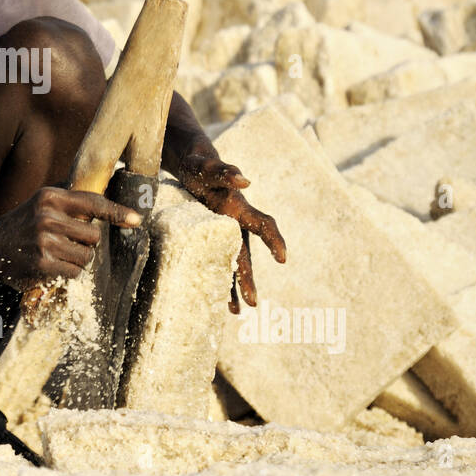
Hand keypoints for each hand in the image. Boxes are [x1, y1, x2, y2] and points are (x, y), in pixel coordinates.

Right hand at [0, 187, 141, 291]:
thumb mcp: (43, 203)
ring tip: (57, 254)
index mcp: (51, 197)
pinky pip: (74, 271)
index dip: (117, 212)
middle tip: (66, 241)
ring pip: (86, 256)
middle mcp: (48, 216)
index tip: (136, 220)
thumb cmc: (23, 224)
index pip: (93, 203)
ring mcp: (45, 240)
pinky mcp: (43, 263)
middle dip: (86, 242)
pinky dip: (67, 271)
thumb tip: (107, 204)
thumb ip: (71, 202)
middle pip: (94, 235)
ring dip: (77, 259)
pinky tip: (51, 264)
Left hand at [175, 149, 286, 313]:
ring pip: (230, 262)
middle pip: (243, 253)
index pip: (262, 224)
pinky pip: (213, 260)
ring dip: (233, 286)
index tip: (283, 258)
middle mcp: (233, 222)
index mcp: (237, 207)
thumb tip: (244, 181)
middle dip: (247, 278)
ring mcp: (220, 230)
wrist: (192, 163)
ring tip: (235, 312)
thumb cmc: (200, 164)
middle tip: (253, 303)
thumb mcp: (207, 166)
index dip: (274, 240)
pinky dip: (216, 278)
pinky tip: (216, 298)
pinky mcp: (205, 235)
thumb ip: (224, 172)